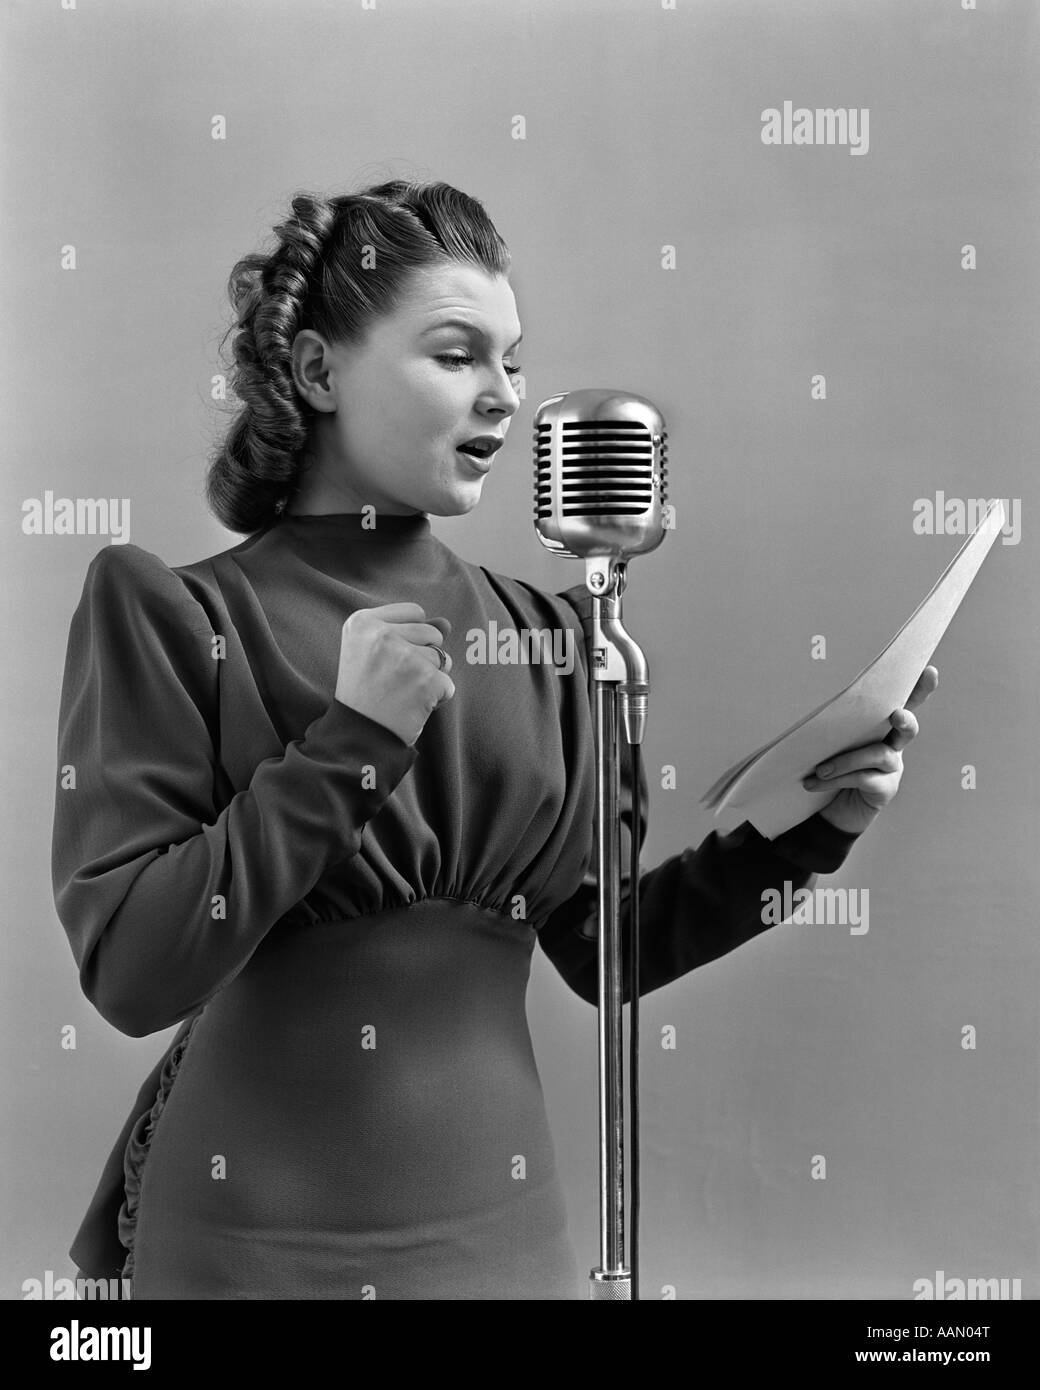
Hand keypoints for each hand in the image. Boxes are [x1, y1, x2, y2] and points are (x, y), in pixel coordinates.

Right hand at [335, 602, 454, 746]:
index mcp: (362, 622)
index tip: (387, 659)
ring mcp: (404, 656)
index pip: (414, 612)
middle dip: (422, 657)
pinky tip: (411, 707)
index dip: (410, 637)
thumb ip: (412, 632)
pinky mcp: (425, 680)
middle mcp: (381, 634)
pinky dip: (436, 699)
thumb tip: (447, 623)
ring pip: (442, 658)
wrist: (357, 737)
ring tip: (401, 693)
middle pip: (431, 633)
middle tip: (392, 680)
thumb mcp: (376, 654)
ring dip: (430, 679)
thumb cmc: (367, 693)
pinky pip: (447, 684)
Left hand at [800, 666, 938, 834]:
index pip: (904, 703)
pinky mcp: (886, 788)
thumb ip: (832, 727)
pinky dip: (837, 779)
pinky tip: (813, 783)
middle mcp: (894, 744)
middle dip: (905, 719)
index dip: (919, 688)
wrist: (833, 808)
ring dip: (845, 761)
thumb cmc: (831, 766)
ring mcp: (893, 767)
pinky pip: (863, 778)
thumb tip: (807, 709)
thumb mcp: (831, 742)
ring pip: (878, 755)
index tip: (930, 671)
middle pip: (908, 727)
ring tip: (819, 770)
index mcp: (881, 726)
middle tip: (897, 715)